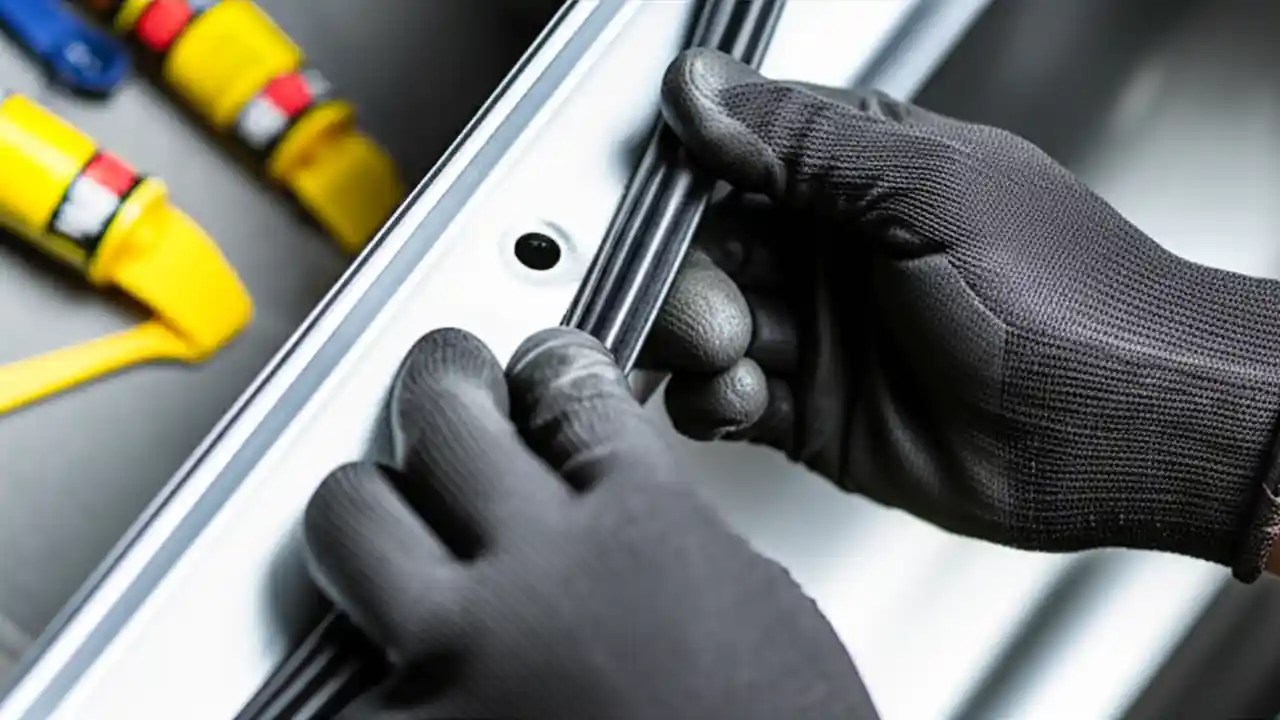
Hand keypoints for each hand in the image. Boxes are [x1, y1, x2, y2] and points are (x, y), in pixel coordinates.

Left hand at [303, 328, 875, 718]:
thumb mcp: (754, 605)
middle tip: (443, 396)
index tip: (531, 370)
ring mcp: (458, 666)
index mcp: (644, 530)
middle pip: (440, 420)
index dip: (544, 367)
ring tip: (386, 520)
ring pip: (350, 522)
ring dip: (373, 514)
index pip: (564, 389)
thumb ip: (659, 531)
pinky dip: (365, 658)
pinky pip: (339, 670)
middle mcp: (538, 581)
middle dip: (441, 394)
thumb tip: (594, 500)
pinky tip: (401, 657)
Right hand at [644, 48, 1279, 579]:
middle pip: (707, 247)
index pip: (736, 156)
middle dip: (688, 275)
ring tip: (730, 352)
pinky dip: (711, 400)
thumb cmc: (1060, 296)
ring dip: (694, 340)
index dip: (689, 179)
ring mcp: (820, 336)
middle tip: (714, 308)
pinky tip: (738, 397)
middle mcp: (831, 253)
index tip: (668, 207)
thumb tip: (700, 90)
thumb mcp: (929, 187)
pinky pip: (724, 401)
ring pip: (704, 326)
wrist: (1122, 429)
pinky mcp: (813, 416)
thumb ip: (807, 141)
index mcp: (859, 175)